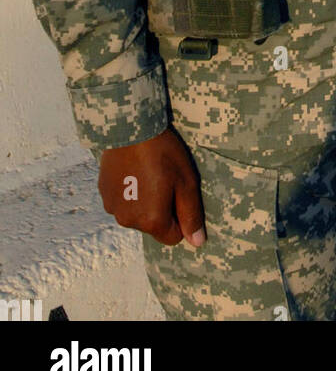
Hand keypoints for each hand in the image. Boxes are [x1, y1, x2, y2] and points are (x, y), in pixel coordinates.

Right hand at [98, 126, 205, 247]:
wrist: (130, 127)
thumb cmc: (163, 153)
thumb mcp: (186, 182)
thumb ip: (191, 215)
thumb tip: (197, 243)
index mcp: (151, 221)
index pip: (173, 237)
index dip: (180, 216)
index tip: (178, 192)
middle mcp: (129, 221)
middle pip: (153, 225)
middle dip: (161, 209)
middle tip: (164, 179)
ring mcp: (113, 208)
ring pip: (136, 213)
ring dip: (143, 200)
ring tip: (147, 172)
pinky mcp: (104, 193)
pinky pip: (122, 201)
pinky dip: (129, 191)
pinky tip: (133, 170)